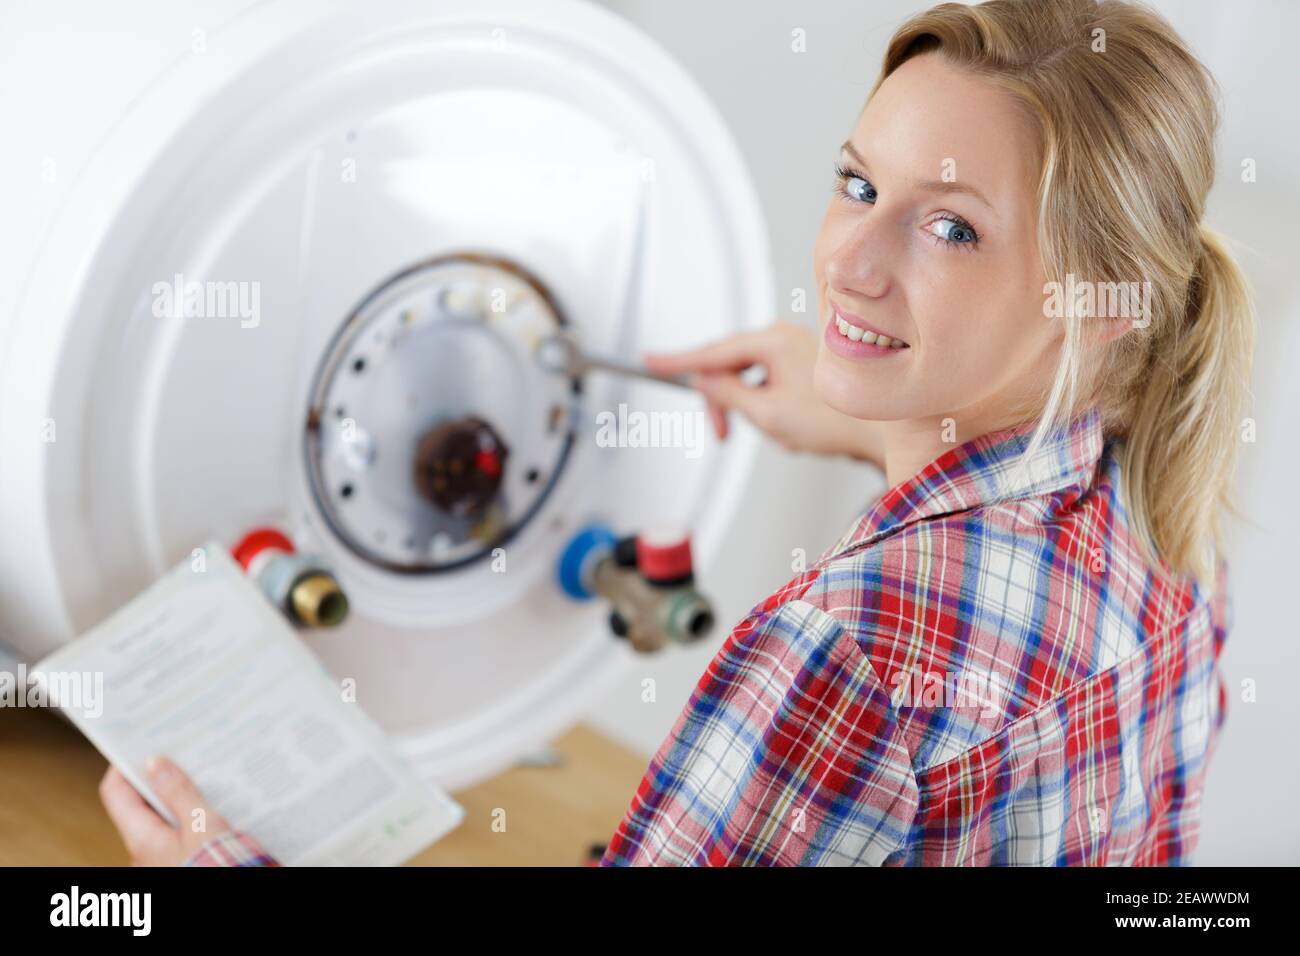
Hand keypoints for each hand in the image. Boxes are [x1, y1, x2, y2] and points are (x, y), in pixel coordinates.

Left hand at [99, 756, 230, 865]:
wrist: (234, 894)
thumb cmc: (219, 867)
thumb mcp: (203, 823)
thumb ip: (179, 792)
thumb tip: (155, 763)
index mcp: (142, 838)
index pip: (115, 792)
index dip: (124, 765)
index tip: (141, 744)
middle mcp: (144, 851)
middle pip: (139, 804)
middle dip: (158, 779)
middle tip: (180, 756)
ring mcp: (161, 859)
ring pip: (161, 819)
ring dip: (179, 798)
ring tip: (203, 779)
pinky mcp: (180, 863)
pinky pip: (178, 833)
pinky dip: (191, 816)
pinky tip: (214, 807)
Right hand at [644, 320, 884, 466]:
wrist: (877, 431)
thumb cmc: (832, 420)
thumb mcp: (765, 412)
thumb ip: (727, 393)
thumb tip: (704, 381)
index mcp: (772, 341)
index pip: (712, 351)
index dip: (678, 361)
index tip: (651, 361)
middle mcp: (781, 338)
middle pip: (728, 367)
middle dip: (724, 403)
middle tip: (722, 433)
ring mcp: (792, 351)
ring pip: (747, 381)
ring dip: (750, 411)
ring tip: (773, 432)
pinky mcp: (800, 367)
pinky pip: (765, 385)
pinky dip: (766, 409)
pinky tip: (787, 429)